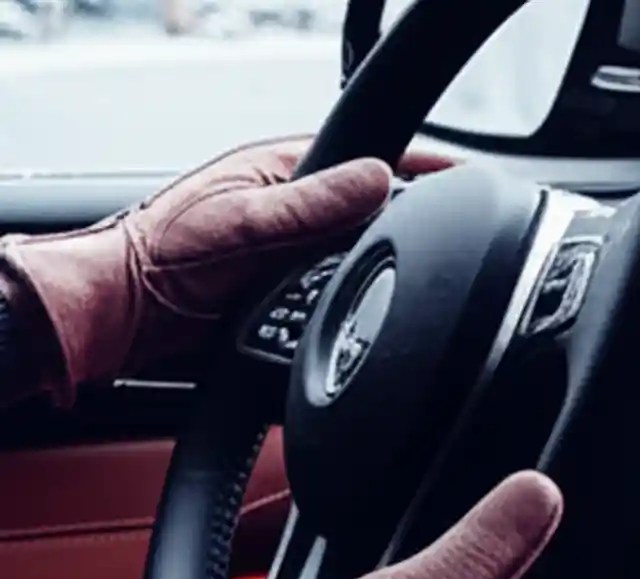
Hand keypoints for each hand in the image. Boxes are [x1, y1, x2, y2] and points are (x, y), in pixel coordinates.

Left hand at [0, 137, 452, 403]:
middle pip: (375, 205)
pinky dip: (360, 295)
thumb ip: (310, 203)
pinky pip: (343, 289)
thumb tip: (377, 179)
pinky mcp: (292, 289)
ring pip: (363, 251)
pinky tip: (373, 305)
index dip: (420, 164)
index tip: (465, 176)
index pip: (369, 154)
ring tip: (419, 276)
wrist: (127, 316)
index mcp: (285, 169)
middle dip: (411, 218)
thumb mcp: (241, 220)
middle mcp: (297, 206)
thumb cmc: (161, 255)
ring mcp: (297, 249)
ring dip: (384, 264)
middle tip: (453, 234)